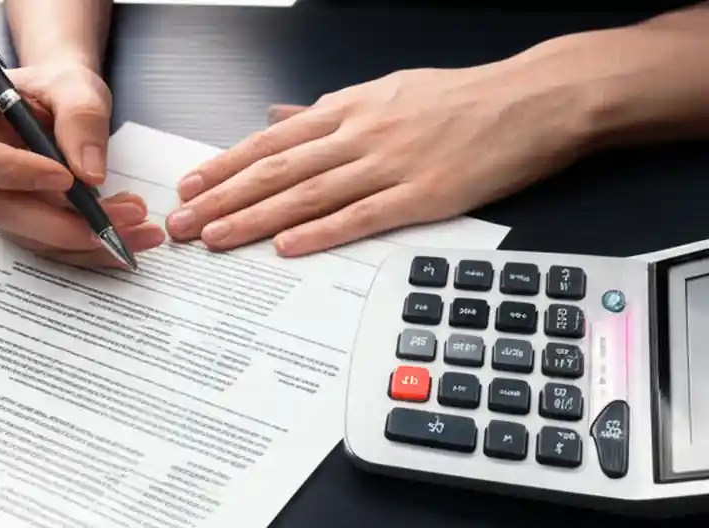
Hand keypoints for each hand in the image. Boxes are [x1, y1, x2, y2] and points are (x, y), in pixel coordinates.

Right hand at [0, 62, 165, 267]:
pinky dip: (89, 247)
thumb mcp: (73, 83)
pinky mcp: (18, 221)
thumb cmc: (56, 86)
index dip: (10, 172)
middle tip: (113, 222)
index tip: (63, 177)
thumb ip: (80, 117)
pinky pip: (48, 244)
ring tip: (137, 228)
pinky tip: (127, 237)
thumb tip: (89, 174)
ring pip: (27, 234)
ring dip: (82, 239)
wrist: (61, 103)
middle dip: (58, 223)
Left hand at [166, 63, 591, 255]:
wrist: (534, 99)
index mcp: (350, 109)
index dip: (227, 165)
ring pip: (307, 194)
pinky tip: (285, 247)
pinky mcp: (424, 195)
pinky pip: (362, 216)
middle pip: (277, 169)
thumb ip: (327, 110)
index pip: (272, 140)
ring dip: (255, 218)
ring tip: (214, 238)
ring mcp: (391, 164)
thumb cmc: (461, 97)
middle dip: (223, 198)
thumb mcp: (385, 91)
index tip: (190, 187)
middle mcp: (360, 134)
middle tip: (182, 223)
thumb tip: (277, 114)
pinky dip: (320, 232)